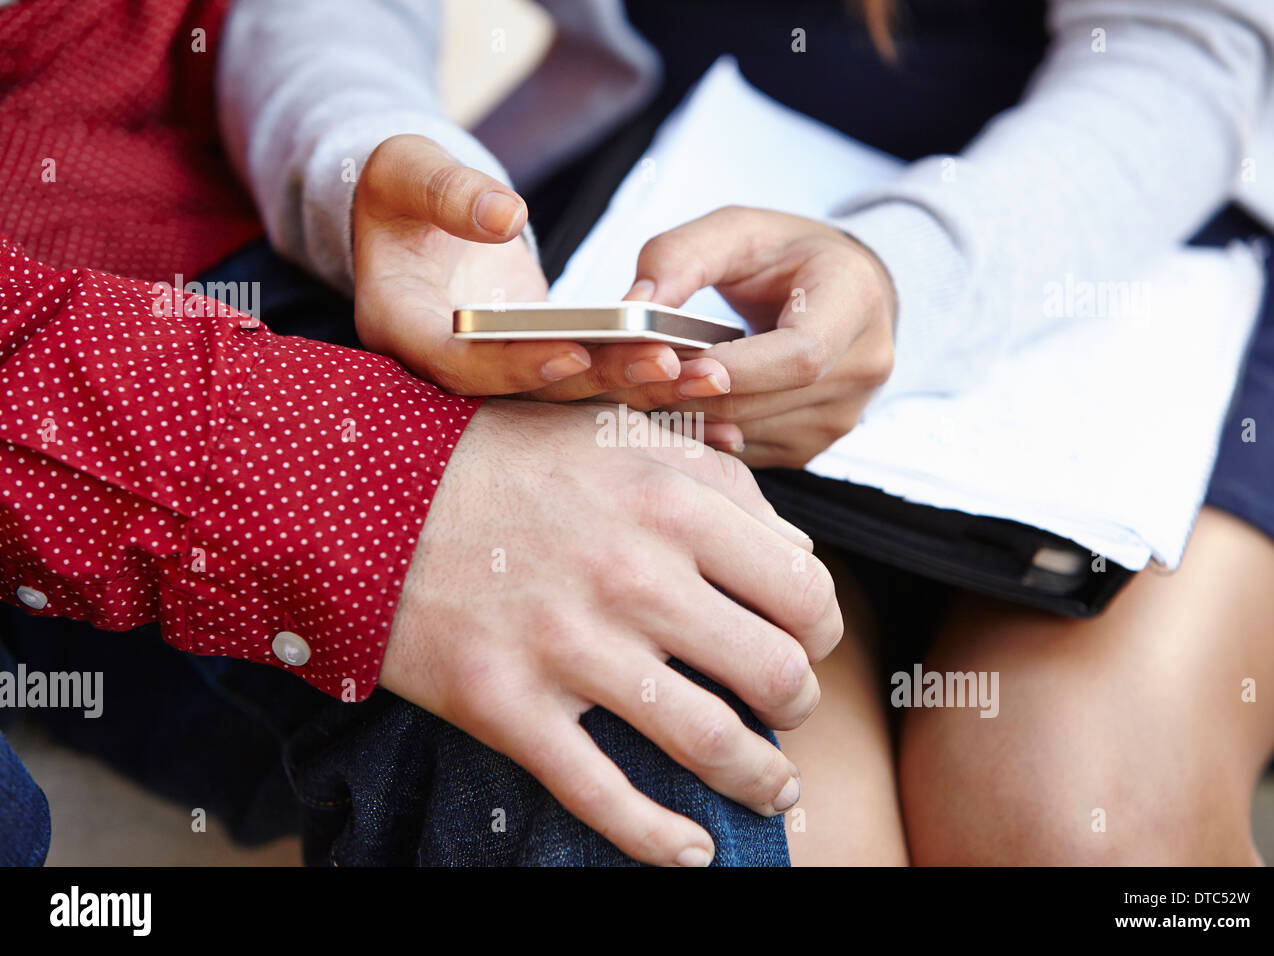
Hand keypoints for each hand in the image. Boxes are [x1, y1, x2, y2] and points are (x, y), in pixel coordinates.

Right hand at [353, 135, 726, 400]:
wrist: (415, 216)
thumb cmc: (403, 186)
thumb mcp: (407, 168)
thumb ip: (448, 191)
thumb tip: (506, 217)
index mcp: (403, 326)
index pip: (459, 363)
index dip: (517, 364)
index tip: (577, 350)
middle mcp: (451, 364)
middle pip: (529, 391)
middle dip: (601, 379)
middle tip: (668, 363)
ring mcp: (498, 370)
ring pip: (570, 392)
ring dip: (637, 387)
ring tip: (707, 376)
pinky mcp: (537, 365)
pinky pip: (591, 381)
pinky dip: (643, 386)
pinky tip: (703, 386)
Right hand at [382, 399, 842, 865]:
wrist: (368, 494)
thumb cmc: (502, 458)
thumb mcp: (618, 434)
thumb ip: (718, 482)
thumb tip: (798, 554)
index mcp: (669, 504)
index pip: (803, 591)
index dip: (822, 630)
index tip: (806, 643)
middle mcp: (631, 578)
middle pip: (774, 673)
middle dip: (798, 706)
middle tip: (785, 710)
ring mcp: (568, 649)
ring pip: (708, 743)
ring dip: (759, 780)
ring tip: (771, 789)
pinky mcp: (508, 707)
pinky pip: (603, 795)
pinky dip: (660, 839)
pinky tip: (692, 850)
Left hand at [599, 206, 895, 467]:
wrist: (838, 291)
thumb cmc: (787, 256)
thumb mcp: (736, 231)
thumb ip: (679, 258)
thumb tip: (631, 309)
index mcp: (855, 303)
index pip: (801, 355)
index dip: (738, 368)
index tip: (679, 364)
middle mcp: (861, 366)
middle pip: (764, 401)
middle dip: (690, 392)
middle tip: (630, 376)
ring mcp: (840, 415)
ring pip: (747, 432)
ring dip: (688, 415)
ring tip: (646, 385)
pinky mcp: (813, 445)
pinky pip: (746, 449)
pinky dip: (703, 430)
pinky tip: (679, 402)